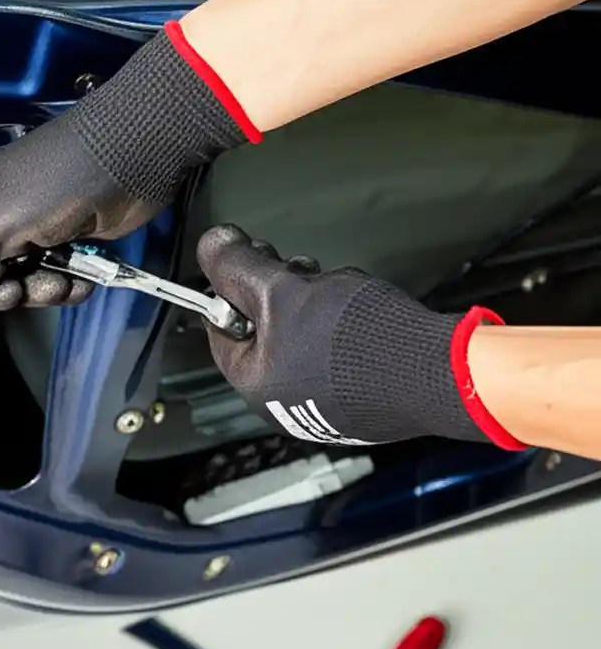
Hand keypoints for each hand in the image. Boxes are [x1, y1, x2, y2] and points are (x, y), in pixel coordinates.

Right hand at [0, 26, 251, 327]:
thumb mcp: (0, 226)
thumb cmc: (59, 177)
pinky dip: (65, 286)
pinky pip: (49, 280)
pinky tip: (79, 278)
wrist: (134, 161)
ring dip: (35, 291)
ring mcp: (26, 230)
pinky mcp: (63, 243)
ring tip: (57, 278)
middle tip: (13, 283)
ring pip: (10, 282)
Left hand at [196, 224, 498, 445]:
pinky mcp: (363, 397)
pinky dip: (345, 325)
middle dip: (279, 291)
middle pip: (264, 331)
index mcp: (256, 385)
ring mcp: (327, 403)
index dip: (231, 288)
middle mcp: (286, 404)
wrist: (437, 372)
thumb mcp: (280, 291)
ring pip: (304, 335)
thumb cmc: (352, 337)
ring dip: (315, 302)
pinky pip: (339, 351)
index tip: (250, 261)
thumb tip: (210, 245)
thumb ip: (238, 267)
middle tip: (299, 267)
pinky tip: (363, 312)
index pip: (220, 329)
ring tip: (338, 289)